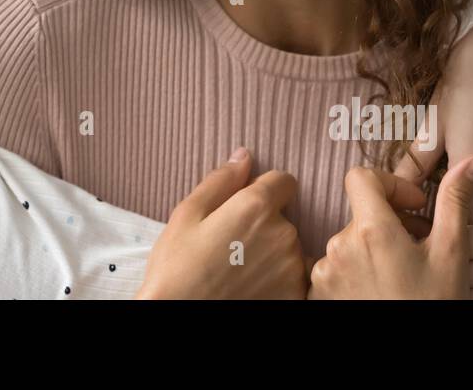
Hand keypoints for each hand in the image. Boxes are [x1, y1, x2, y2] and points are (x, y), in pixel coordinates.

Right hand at [136, 147, 307, 298]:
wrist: (178, 316)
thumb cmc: (177, 269)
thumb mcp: (187, 214)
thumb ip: (220, 181)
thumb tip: (244, 156)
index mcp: (256, 207)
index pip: (283, 180)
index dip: (262, 190)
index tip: (243, 207)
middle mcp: (283, 234)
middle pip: (283, 216)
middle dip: (262, 224)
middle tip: (230, 244)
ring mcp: (292, 268)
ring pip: (288, 246)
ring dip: (271, 252)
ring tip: (237, 268)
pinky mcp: (295, 295)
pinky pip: (293, 275)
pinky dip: (277, 278)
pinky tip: (249, 284)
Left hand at [308, 156, 472, 298]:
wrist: (411, 364)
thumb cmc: (433, 306)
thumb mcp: (451, 255)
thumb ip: (455, 202)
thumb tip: (471, 162)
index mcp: (370, 230)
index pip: (361, 176)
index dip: (390, 184)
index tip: (416, 207)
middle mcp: (339, 246)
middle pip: (360, 213)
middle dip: (390, 222)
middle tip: (420, 245)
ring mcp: (325, 272)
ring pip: (349, 241)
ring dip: (374, 248)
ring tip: (404, 272)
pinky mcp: (319, 293)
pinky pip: (336, 267)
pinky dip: (358, 271)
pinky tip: (384, 288)